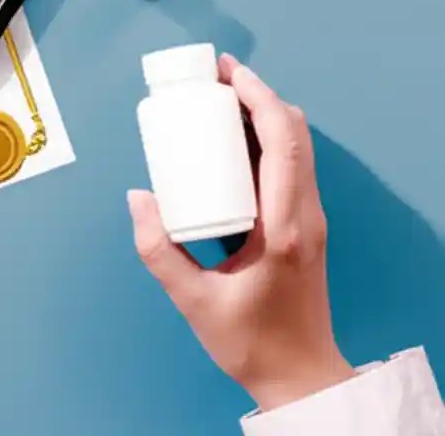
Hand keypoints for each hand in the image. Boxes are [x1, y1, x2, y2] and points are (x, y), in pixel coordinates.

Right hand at [127, 53, 355, 411]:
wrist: (299, 375)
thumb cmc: (251, 343)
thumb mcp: (192, 300)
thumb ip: (157, 249)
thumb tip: (138, 197)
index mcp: (283, 228)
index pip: (283, 144)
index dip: (258, 98)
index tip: (227, 75)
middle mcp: (306, 216)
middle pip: (295, 134)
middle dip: (258, 94)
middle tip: (216, 78)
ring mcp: (311, 220)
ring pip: (298, 147)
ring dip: (264, 115)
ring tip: (221, 101)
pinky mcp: (306, 226)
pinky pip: (292, 166)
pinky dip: (267, 140)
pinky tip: (233, 142)